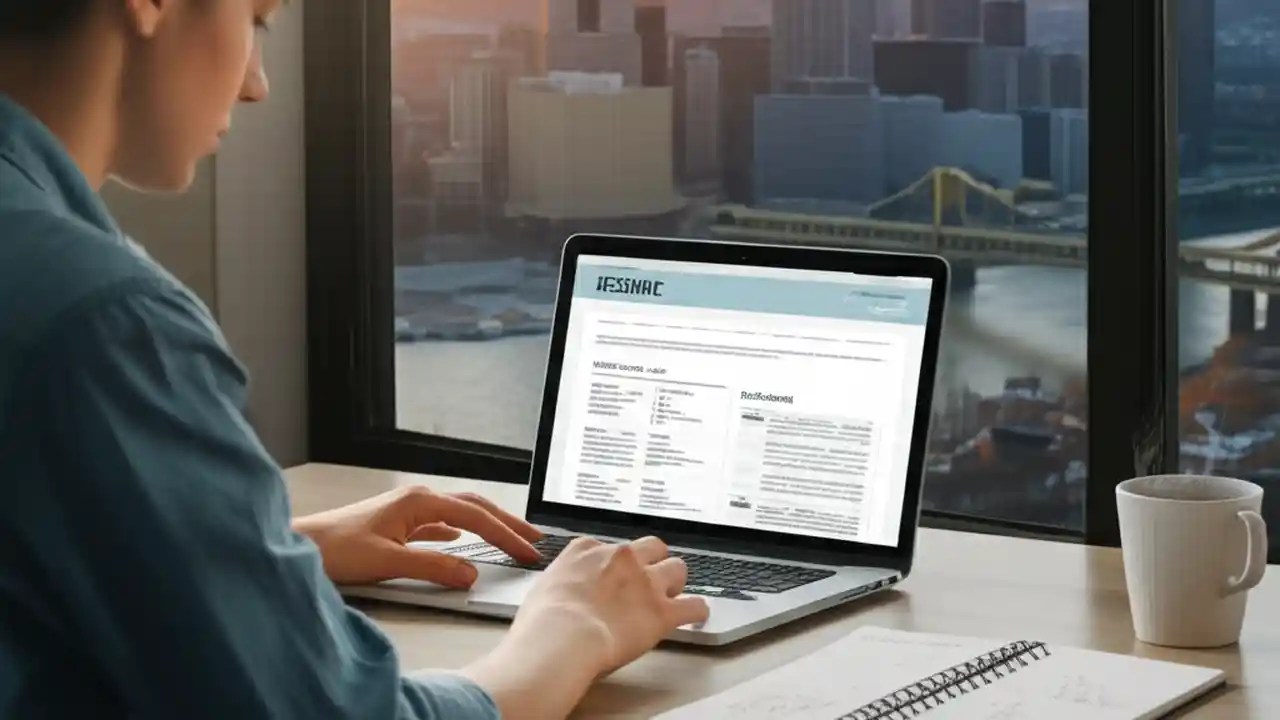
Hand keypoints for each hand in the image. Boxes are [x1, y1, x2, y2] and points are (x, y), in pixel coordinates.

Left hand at [292, 486, 541, 587]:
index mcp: (420, 502)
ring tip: (510, 538)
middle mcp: (417, 499)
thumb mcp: (389, 563)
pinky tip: (462, 540)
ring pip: (460, 513)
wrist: (300, 545)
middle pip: (475, 506)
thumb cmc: (335, 548)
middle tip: (534, 540)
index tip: (527, 552)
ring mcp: (408, 509)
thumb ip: (433, 568)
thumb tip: (470, 574)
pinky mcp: (398, 522)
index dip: (505, 536)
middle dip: (507, 523)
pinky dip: (462, 530)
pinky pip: (441, 522)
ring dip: (487, 525)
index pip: (475, 518)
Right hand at [517, 536, 709, 673]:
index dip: (614, 565)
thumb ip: (561, 584)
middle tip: (648, 582)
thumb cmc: (542, 621)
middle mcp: (621, 558)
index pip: (609, 547)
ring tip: (670, 598)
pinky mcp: (663, 611)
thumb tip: (560, 597)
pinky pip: (694, 605)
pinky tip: (694, 616)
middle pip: (651, 548)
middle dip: (653, 562)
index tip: (612, 577)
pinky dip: (696, 611)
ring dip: (674, 583)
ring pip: (677, 569)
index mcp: (587, 550)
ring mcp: (645, 582)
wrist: (560, 637)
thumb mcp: (542, 588)